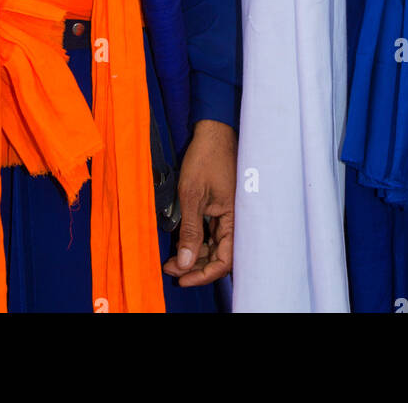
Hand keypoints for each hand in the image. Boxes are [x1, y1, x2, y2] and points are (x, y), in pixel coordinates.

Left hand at [162, 119, 236, 286]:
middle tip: (171, 268)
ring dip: (194, 254)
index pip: (224, 260)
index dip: (203, 274)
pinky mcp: (222, 206)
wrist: (213, 131)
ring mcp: (229, 213)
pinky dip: (197, 239)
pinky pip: (212, 231)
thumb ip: (190, 231)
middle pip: (220, 256)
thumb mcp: (192, 195)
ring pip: (215, 245)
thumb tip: (184, 263)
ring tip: (172, 258)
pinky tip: (181, 241)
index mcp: (235, 218)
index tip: (181, 277)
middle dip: (195, 266)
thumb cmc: (205, 158)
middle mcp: (236, 219)